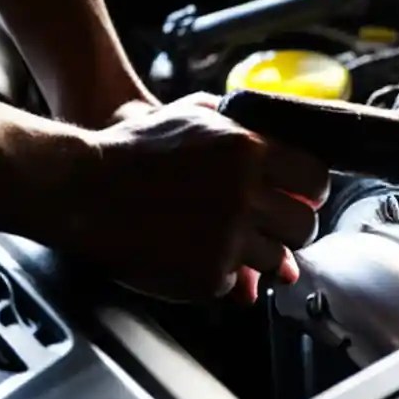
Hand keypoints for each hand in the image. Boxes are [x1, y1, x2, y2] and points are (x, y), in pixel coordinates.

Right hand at [49, 93, 329, 302]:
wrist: (82, 188)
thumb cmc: (133, 149)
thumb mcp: (192, 116)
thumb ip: (242, 127)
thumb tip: (279, 151)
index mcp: (249, 150)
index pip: (316, 178)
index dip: (309, 191)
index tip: (300, 197)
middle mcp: (245, 194)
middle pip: (306, 225)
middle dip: (292, 227)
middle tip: (271, 225)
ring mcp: (229, 237)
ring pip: (279, 260)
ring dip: (261, 255)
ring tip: (228, 239)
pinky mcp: (208, 273)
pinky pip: (238, 283)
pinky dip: (223, 274)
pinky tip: (197, 254)